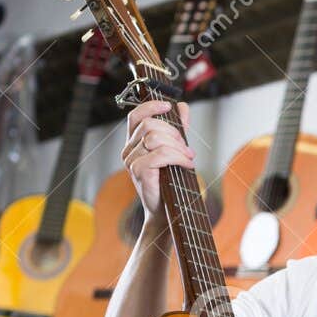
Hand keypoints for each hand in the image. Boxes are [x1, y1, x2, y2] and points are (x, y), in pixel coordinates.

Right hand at [121, 100, 194, 224]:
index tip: (168, 106)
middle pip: (149, 125)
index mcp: (133, 142)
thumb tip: (182, 107)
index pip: (136, 116)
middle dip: (173, 133)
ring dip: (178, 147)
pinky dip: (178, 157)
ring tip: (188, 158)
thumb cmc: (169, 182)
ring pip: (156, 139)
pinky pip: (160, 155)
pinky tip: (187, 165)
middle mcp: (128, 150)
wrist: (166, 211)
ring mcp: (131, 161)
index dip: (150, 107)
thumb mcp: (174, 151)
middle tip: (186, 148)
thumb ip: (177, 130)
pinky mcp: (139, 171)